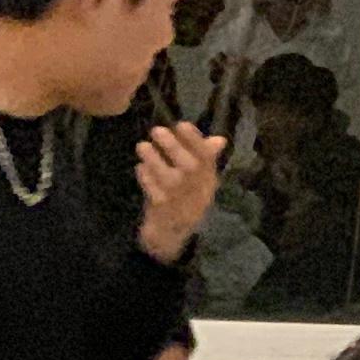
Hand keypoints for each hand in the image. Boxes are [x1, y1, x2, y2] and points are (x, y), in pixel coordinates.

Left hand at [134, 121, 228, 260]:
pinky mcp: (161, 208)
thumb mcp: (201, 182)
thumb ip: (206, 160)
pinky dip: (145, 177)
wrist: (172, 236)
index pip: (206, 157)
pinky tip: (140, 167)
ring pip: (167, 176)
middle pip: (188, 165)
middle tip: (156, 130)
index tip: (182, 124)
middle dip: (172, 145)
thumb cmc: (186, 202)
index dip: (194, 140)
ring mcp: (178, 199)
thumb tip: (219, 139)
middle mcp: (196, 189)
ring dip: (153, 159)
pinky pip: (152, 190)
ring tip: (142, 146)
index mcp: (208, 179)